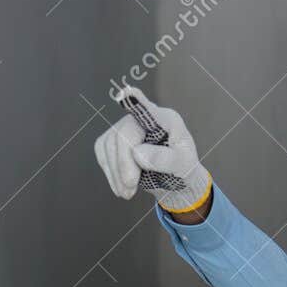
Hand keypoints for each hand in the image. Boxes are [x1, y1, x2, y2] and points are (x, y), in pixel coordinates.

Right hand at [93, 86, 211, 213]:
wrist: (174, 178)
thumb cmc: (183, 167)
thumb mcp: (183, 166)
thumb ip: (165, 159)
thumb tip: (137, 154)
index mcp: (165, 120)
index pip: (148, 108)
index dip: (136, 100)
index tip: (128, 93)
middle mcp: (142, 118)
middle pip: (123, 135)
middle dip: (124, 164)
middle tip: (130, 187)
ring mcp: (125, 127)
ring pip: (109, 146)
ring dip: (116, 173)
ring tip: (127, 193)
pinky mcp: (112, 141)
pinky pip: (103, 154)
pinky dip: (110, 173)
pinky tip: (121, 187)